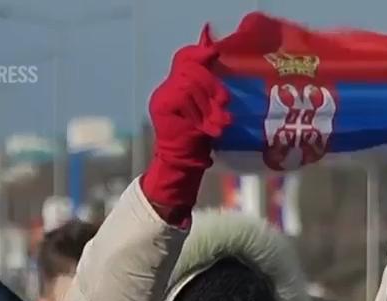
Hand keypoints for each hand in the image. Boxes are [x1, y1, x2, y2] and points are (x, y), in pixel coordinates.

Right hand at [140, 27, 232, 220]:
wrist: (182, 162)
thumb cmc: (201, 138)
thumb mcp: (211, 110)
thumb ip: (213, 92)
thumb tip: (226, 72)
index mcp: (179, 84)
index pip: (185, 57)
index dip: (199, 52)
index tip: (214, 53)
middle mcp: (168, 87)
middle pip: (191, 69)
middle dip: (211, 85)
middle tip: (222, 104)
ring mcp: (163, 96)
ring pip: (189, 83)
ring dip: (207, 103)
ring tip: (216, 123)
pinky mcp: (161, 106)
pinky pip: (183, 96)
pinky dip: (197, 112)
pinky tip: (204, 127)